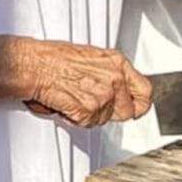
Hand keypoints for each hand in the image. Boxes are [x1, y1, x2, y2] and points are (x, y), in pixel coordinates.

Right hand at [20, 41, 151, 128]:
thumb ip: (111, 73)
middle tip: (94, 103)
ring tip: (76, 97)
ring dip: (91, 115)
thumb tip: (121, 88)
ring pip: (105, 119)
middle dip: (111, 112)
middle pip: (128, 111)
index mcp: (117, 62)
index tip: (135, 108)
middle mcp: (114, 78)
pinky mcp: (90, 111)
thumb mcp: (93, 57)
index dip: (139, 104)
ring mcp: (104, 96)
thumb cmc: (56, 57)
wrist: (36, 65)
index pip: (145, 91)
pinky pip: (89, 124)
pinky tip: (69, 103)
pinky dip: (77, 118)